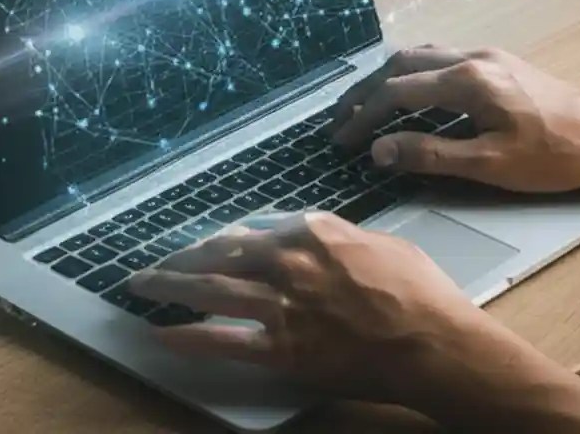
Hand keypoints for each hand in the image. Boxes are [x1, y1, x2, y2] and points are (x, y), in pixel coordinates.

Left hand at [129, 213, 579, 433]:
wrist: (436, 344)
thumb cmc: (419, 293)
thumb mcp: (379, 242)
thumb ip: (335, 234)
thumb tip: (308, 233)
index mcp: (310, 231)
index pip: (248, 230)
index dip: (220, 241)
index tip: (204, 246)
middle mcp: (287, 262)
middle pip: (218, 255)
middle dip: (181, 259)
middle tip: (156, 263)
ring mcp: (281, 306)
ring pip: (209, 290)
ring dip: (169, 287)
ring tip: (142, 287)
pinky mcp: (282, 349)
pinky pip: (223, 341)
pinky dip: (189, 338)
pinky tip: (164, 334)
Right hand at [329, 45, 579, 191]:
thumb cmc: (554, 154)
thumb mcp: (488, 164)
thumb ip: (429, 154)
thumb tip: (380, 150)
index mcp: (466, 81)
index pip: (396, 92)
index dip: (363, 116)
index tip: (342, 140)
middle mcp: (471, 58)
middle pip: (399, 65)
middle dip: (364, 92)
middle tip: (340, 119)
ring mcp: (485, 56)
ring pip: (418, 55)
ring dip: (385, 78)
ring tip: (364, 104)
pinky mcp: (497, 62)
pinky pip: (439, 57)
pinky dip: (410, 72)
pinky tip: (408, 91)